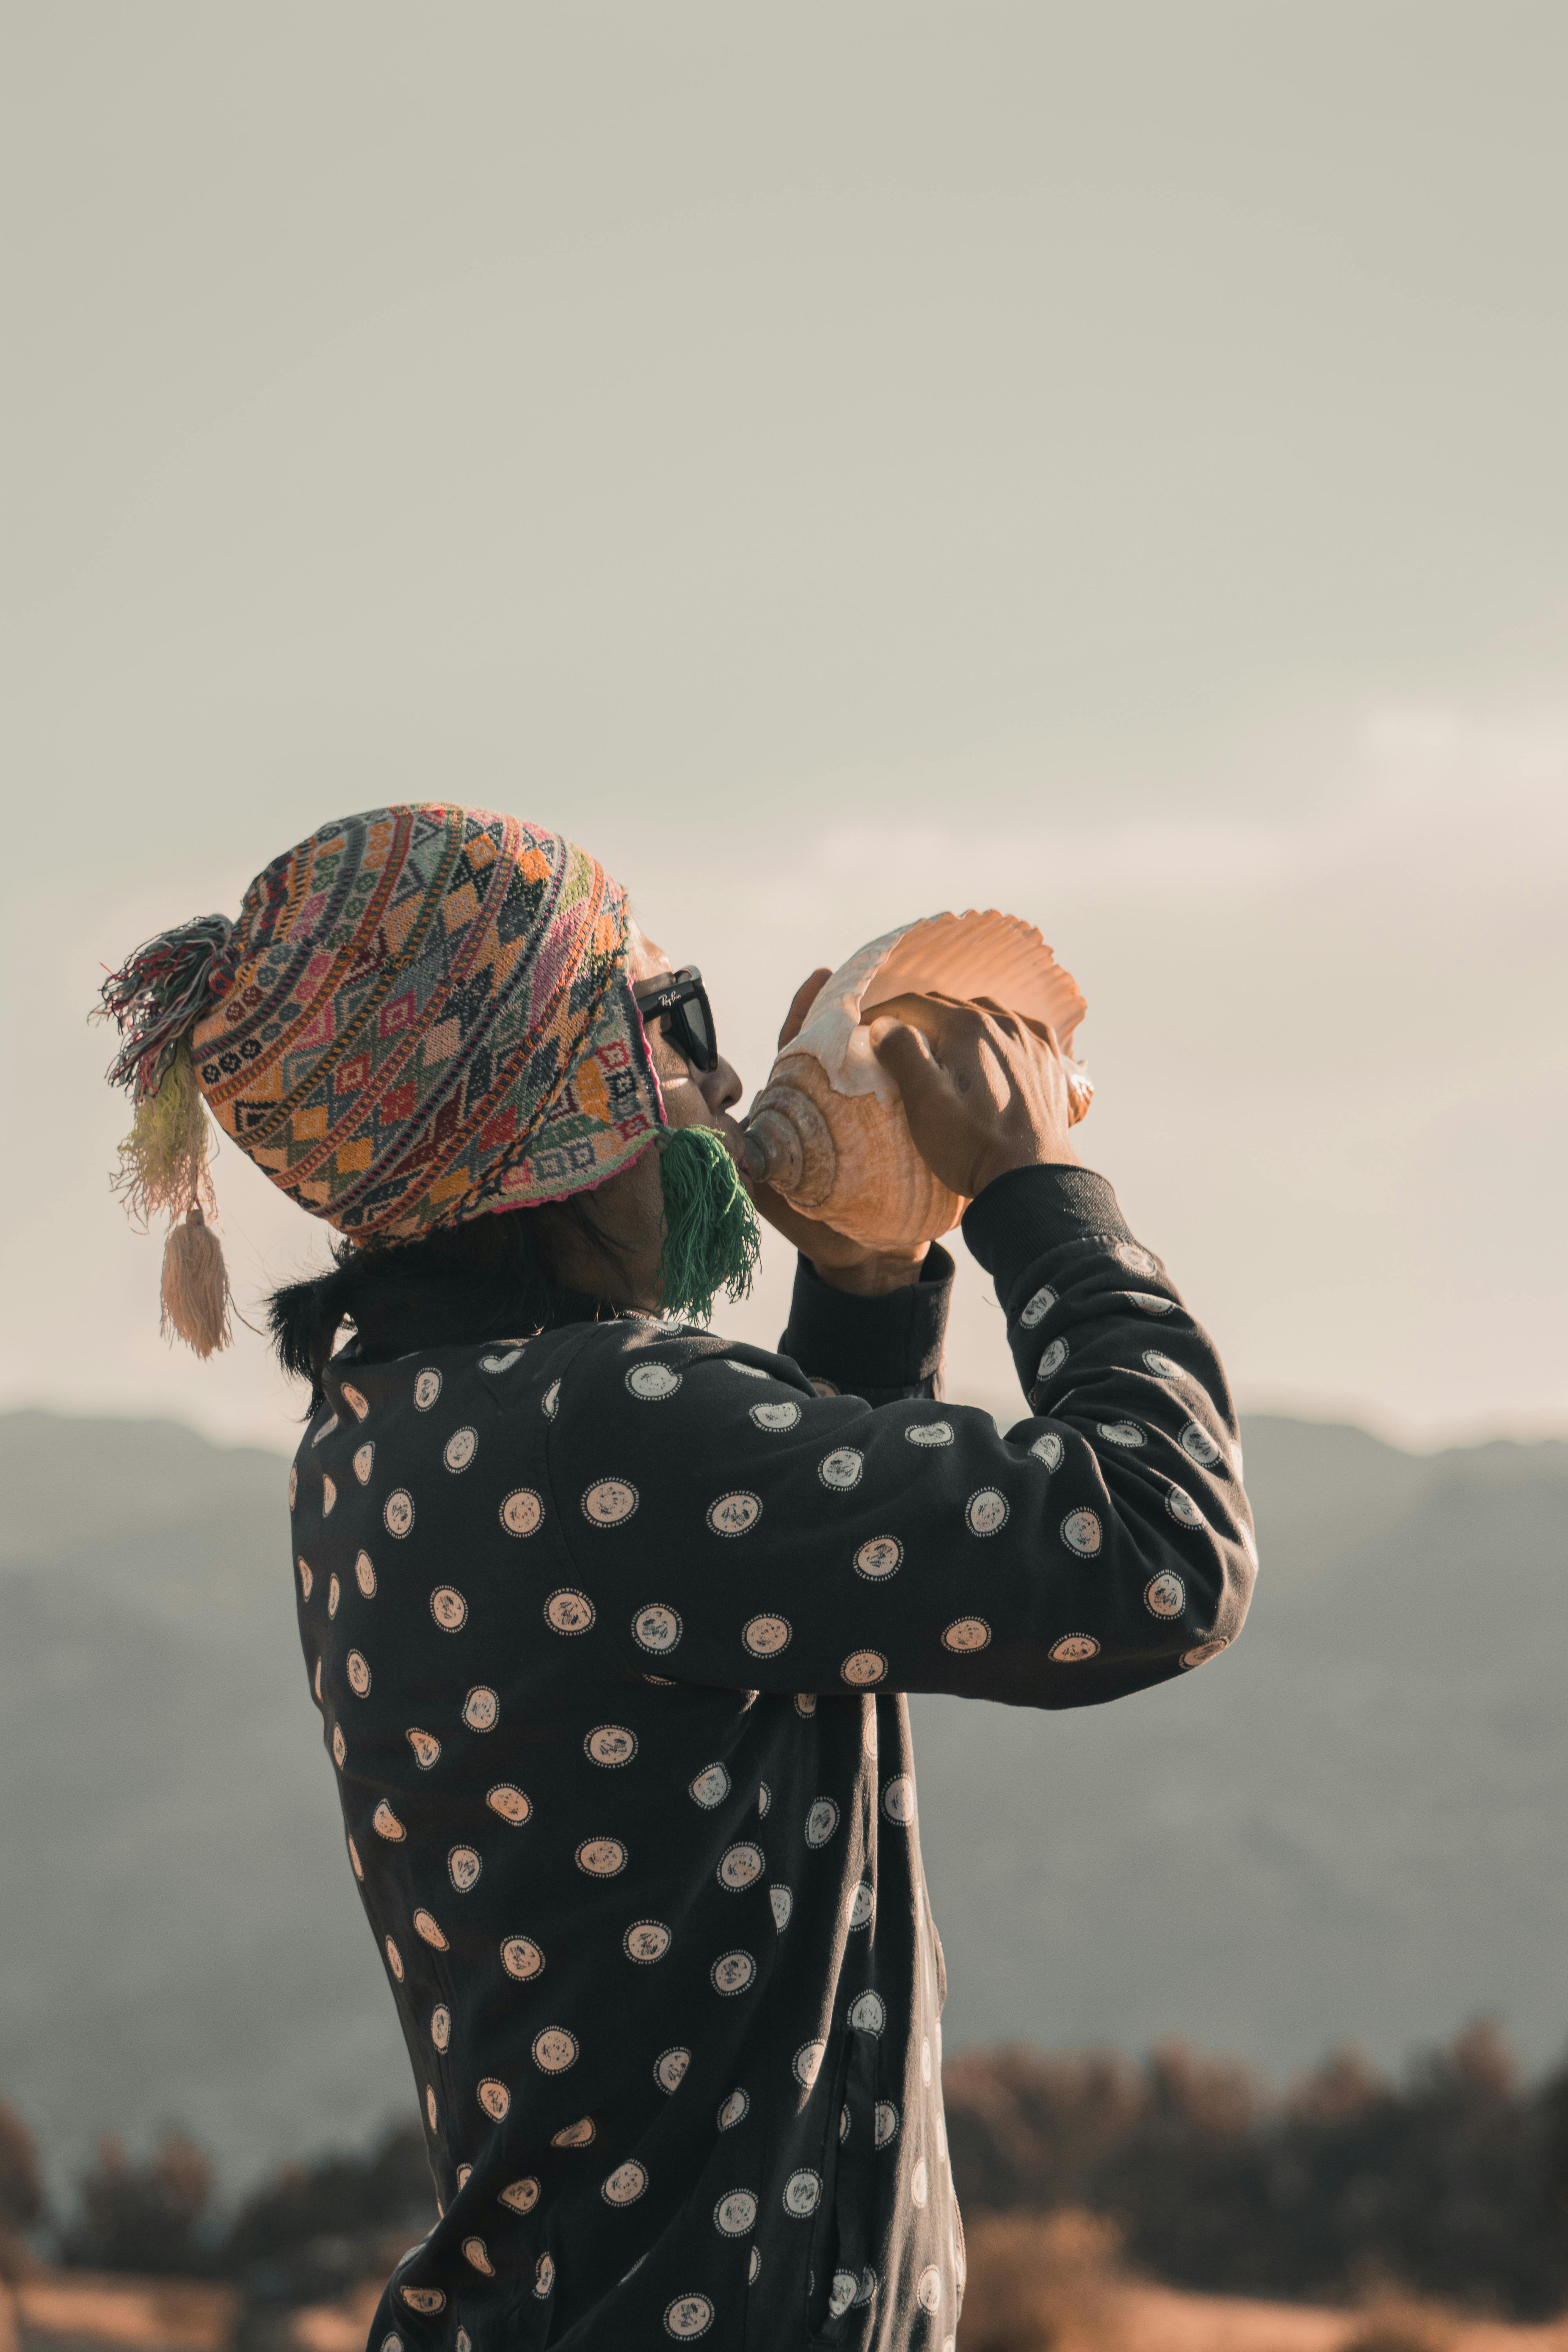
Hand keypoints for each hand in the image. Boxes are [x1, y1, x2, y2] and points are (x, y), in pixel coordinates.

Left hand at [746, 965, 928, 1294]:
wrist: (866, 1261)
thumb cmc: (815, 1230)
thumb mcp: (776, 1199)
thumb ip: (757, 1172)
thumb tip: (738, 1145)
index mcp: (797, 1108)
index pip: (796, 1047)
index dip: (806, 1011)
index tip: (823, 975)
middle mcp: (830, 1102)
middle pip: (839, 1042)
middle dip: (854, 1007)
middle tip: (878, 975)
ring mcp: (864, 1114)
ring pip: (874, 1060)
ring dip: (890, 1029)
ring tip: (912, 999)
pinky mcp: (895, 1131)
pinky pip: (907, 1089)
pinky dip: (917, 1065)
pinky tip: (938, 1045)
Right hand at [869, 992, 1078, 1200]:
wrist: (1030, 1181)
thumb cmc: (971, 1143)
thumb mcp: (923, 1101)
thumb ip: (903, 1053)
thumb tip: (885, 1025)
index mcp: (967, 1025)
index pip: (913, 1004)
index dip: (882, 1014)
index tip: (861, 1030)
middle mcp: (1003, 1021)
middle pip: (948, 1008)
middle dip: (917, 1020)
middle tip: (894, 1041)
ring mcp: (1030, 1039)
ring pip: (985, 1016)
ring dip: (956, 1025)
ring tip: (939, 1047)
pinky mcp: (1048, 1060)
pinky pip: (1017, 1032)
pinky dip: (995, 1036)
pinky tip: (988, 1050)